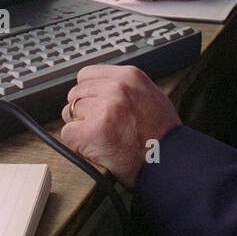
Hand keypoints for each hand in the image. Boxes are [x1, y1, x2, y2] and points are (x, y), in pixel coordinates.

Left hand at [60, 65, 179, 186]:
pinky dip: (77, 144)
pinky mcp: (93, 132)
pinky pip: (67, 133)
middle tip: (100, 125)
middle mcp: (115, 88)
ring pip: (69, 112)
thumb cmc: (163, 134)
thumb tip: (99, 87)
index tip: (93, 103)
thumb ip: (124, 87)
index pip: (86, 74)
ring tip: (102, 137)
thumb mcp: (150, 94)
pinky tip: (96, 147)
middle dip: (83, 110)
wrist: (169, 160)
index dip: (88, 92)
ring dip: (80, 127)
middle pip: (76, 93)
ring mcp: (103, 109)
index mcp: (129, 76)